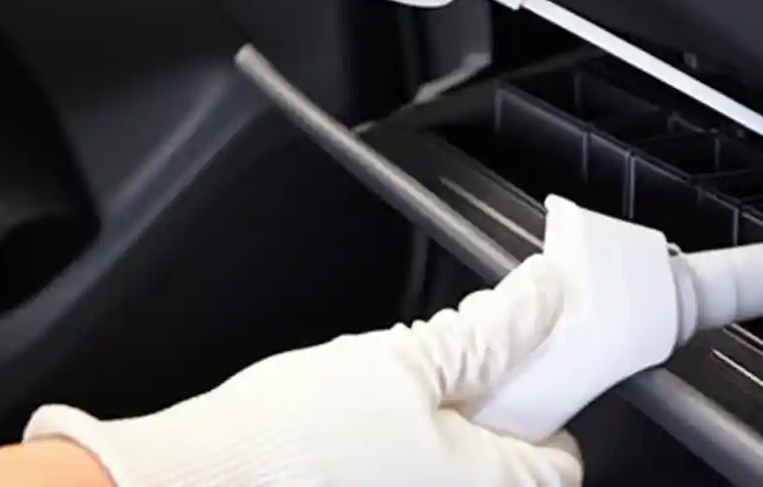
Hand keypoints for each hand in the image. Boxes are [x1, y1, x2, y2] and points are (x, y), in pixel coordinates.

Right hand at [21, 255, 582, 486]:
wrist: (199, 476)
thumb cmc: (293, 435)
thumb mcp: (406, 360)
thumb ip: (491, 333)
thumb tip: (547, 295)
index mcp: (484, 486)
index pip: (563, 463)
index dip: (551, 404)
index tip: (525, 361)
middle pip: (510, 460)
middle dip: (490, 405)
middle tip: (450, 360)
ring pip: (456, 462)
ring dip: (443, 417)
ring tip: (397, 384)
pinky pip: (411, 470)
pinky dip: (406, 440)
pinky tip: (366, 415)